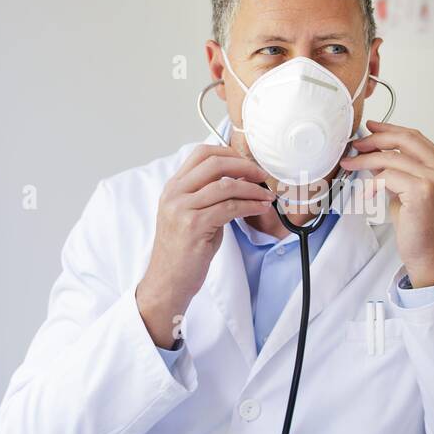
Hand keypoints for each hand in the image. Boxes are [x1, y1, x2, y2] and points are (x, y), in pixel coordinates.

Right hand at [137, 145, 274, 347]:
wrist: (168, 281)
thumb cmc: (184, 251)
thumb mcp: (193, 216)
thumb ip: (211, 196)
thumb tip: (241, 181)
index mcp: (173, 187)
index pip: (202, 153)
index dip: (229, 153)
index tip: (248, 163)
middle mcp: (175, 194)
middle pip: (214, 163)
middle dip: (244, 166)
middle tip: (262, 176)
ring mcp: (182, 209)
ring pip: (225, 185)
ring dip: (252, 189)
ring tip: (266, 197)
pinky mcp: (194, 225)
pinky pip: (229, 207)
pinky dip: (250, 206)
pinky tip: (260, 209)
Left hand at [342, 120, 433, 287]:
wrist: (430, 254)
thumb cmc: (420, 227)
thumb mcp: (408, 191)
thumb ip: (398, 170)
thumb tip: (375, 154)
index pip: (414, 137)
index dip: (390, 129)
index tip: (371, 128)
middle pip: (405, 139)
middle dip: (376, 139)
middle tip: (357, 144)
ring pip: (392, 157)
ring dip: (366, 160)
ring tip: (351, 164)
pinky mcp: (422, 191)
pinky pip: (389, 176)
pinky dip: (372, 182)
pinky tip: (366, 192)